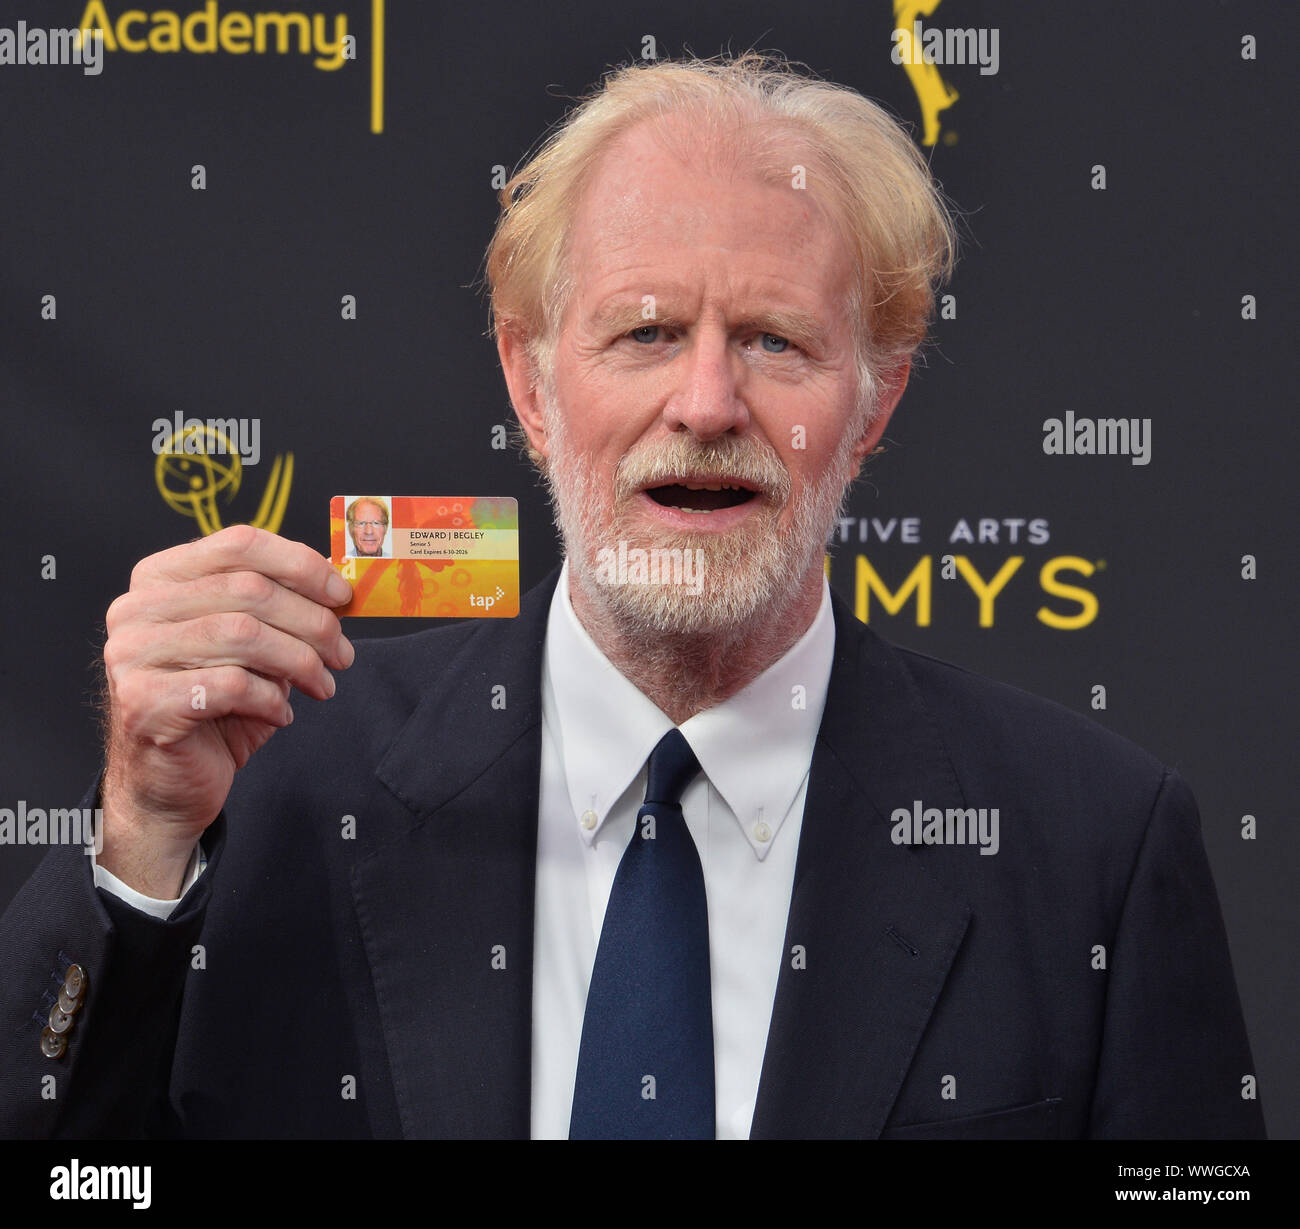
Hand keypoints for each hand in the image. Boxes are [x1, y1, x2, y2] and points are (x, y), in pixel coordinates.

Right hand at [98, 525, 353, 896]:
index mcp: (160, 577)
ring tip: (323, 685)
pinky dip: (272, 700)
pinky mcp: (143, 702)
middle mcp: (136, 608)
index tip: (343, 595)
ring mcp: (132, 654)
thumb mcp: (252, 647)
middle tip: (342, 654)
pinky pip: (232, 685)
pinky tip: (281, 714)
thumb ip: (279, 608)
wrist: (168, 782)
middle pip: (249, 590)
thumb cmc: (215, 707)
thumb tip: (337, 583)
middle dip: (312, 622)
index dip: (302, 565)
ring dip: (300, 661)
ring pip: (244, 635)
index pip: (239, 544)